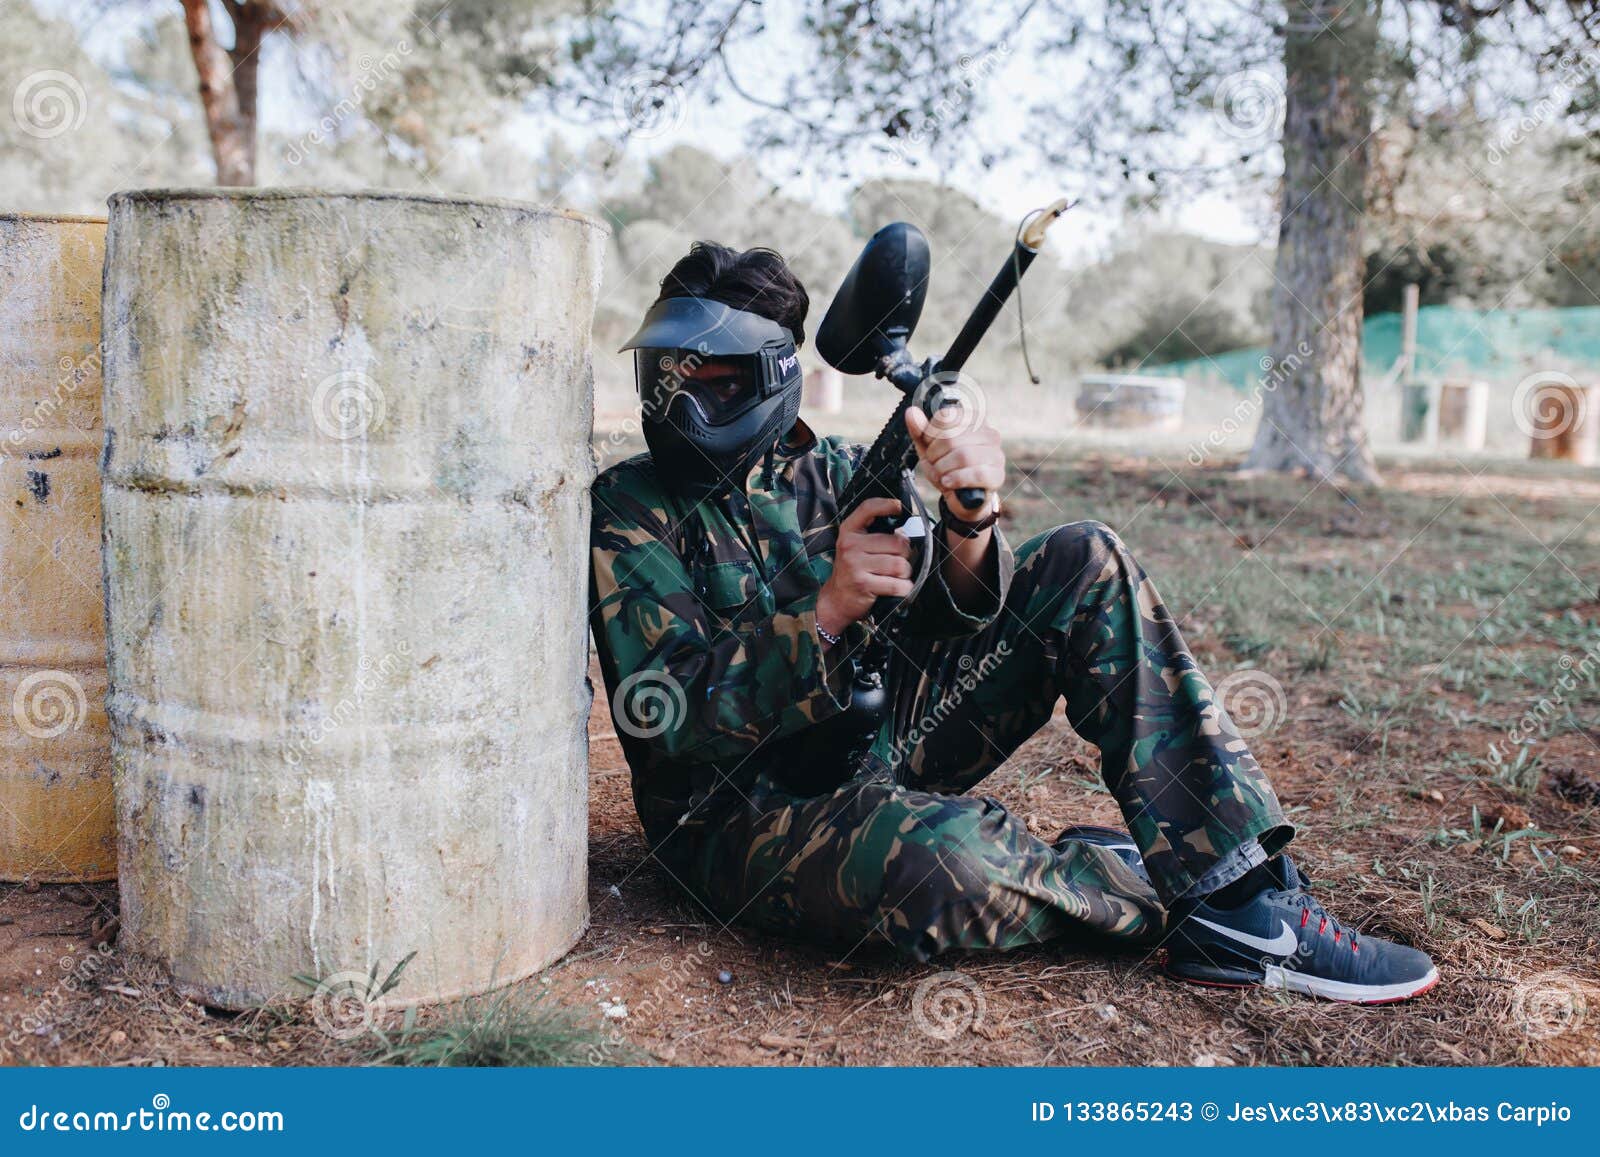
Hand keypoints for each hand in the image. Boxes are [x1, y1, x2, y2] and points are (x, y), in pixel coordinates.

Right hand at [816, 497, 914, 633]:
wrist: (836, 599)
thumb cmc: (852, 570)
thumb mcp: (856, 546)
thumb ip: (875, 534)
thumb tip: (906, 531)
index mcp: (849, 531)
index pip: (868, 508)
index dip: (886, 504)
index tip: (898, 507)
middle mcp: (850, 545)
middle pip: (897, 543)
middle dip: (905, 554)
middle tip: (900, 560)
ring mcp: (856, 564)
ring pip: (900, 564)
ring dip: (905, 573)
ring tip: (897, 575)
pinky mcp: (863, 584)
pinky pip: (897, 584)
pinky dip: (903, 588)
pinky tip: (898, 587)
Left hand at [906, 404, 1003, 520]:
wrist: (959, 497)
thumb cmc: (947, 467)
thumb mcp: (929, 448)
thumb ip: (920, 430)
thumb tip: (911, 412)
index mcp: (973, 420)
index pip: (946, 416)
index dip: (931, 434)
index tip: (930, 445)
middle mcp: (989, 433)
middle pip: (952, 437)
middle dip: (935, 455)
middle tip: (934, 464)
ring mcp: (996, 454)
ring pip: (963, 455)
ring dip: (943, 469)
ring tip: (941, 475)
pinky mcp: (997, 475)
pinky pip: (976, 474)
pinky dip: (956, 479)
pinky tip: (949, 482)